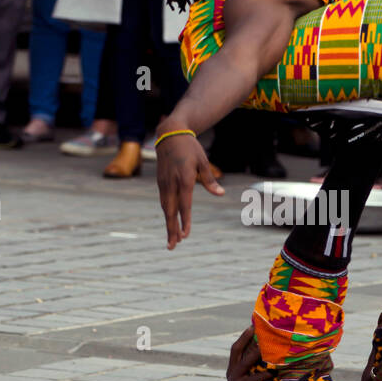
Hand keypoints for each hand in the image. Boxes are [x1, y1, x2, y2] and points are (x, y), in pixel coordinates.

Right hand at [156, 131, 224, 248]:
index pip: (184, 205)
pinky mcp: (160, 182)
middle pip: (171, 211)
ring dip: (168, 224)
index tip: (186, 235)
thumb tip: (220, 194)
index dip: (185, 221)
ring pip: (165, 208)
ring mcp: (164, 183)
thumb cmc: (190, 147)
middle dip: (172, 230)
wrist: (170, 134)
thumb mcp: (203, 161)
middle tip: (173, 246)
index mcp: (184, 179)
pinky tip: (170, 222)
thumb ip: (209, 180)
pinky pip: (163, 201)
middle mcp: (171, 183)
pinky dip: (167, 213)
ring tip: (171, 240)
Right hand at [226, 327, 268, 380]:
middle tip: (257, 326)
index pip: (237, 348)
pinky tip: (273, 371)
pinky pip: (253, 378)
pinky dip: (264, 374)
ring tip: (269, 343)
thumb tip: (272, 357)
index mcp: (233, 370)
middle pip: (237, 349)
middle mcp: (232, 372)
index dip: (244, 335)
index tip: (254, 323)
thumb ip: (257, 371)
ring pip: (245, 361)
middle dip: (246, 336)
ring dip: (257, 351)